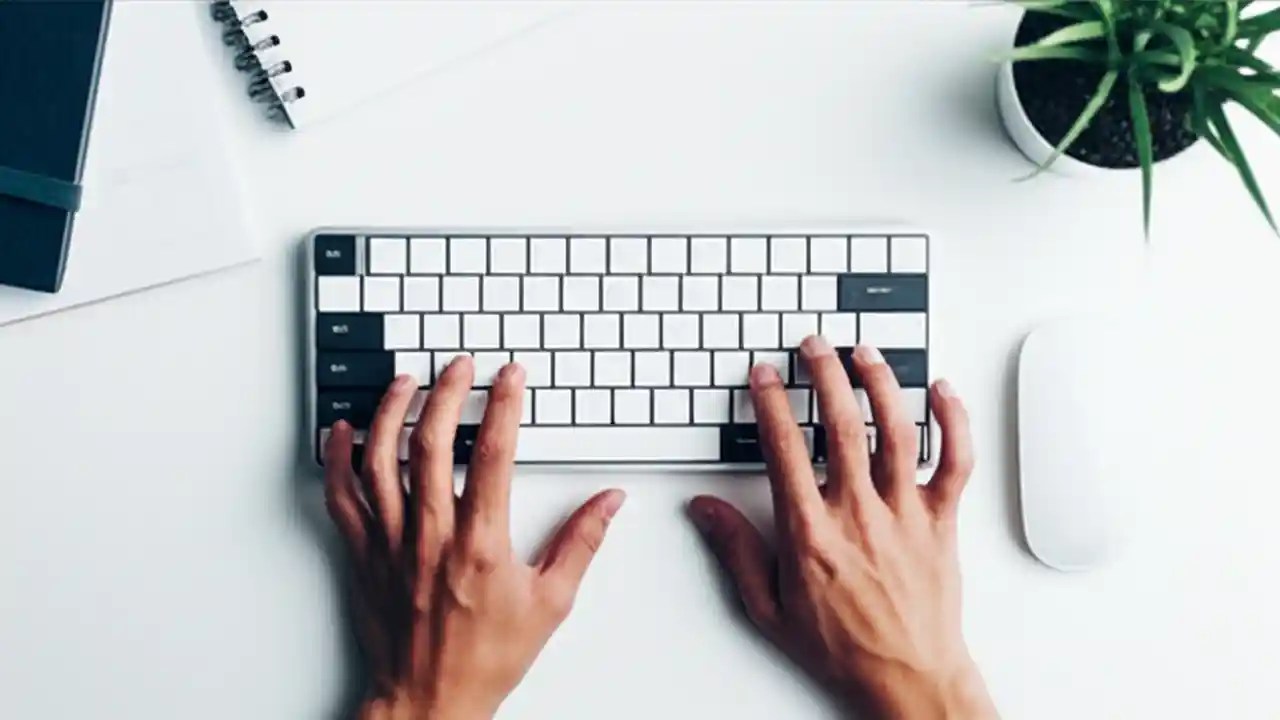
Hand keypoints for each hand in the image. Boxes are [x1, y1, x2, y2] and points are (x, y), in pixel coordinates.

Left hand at [324, 358, 624, 719]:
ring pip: (381, 462)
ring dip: (391, 413)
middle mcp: (432, 537)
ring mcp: (391, 545)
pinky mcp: (363, 557)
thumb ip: (581, 543)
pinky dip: (338, 460)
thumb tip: (610, 502)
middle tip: (458, 365)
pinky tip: (343, 431)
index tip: (510, 377)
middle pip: (430, 445)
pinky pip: (342, 498)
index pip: (492, 455)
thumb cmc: (486, 658)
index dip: (503, 406)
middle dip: (445, 393)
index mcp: (481, 545)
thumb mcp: (551, 603)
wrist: (428, 702)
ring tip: (405, 381)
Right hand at [689, 338, 996, 718]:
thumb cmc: (842, 646)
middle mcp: (859, 513)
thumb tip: (705, 509)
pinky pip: (954, 461)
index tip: (763, 375)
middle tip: (813, 345)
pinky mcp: (942, 521)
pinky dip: (953, 421)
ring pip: (896, 431)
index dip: (770, 403)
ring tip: (864, 352)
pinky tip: (942, 391)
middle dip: (824, 374)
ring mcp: (905, 513)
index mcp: (811, 532)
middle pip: (841, 424)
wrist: (908, 676)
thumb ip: (737, 550)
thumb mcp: (768, 607)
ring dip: (879, 383)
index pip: (784, 449)